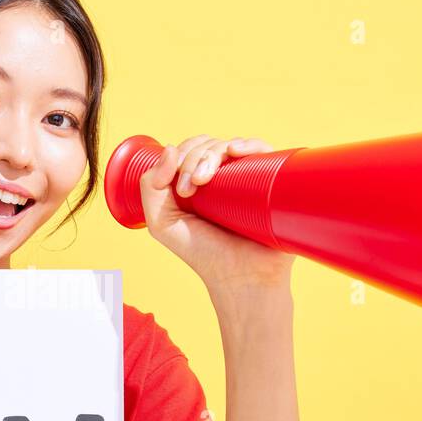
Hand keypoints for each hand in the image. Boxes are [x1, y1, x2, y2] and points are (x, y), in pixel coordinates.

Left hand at [138, 135, 295, 291]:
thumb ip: (150, 188)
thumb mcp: (162, 224)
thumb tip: (170, 148)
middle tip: (191, 191)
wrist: (242, 277)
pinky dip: (247, 143)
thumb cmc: (204, 254)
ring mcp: (247, 176)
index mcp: (197, 182)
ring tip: (206, 181)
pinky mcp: (271, 179)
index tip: (182, 190)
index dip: (180, 157)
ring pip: (229, 145)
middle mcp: (223, 176)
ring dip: (212, 153)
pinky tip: (235, 151)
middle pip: (206, 145)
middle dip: (193, 159)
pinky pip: (261, 148)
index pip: (187, 151)